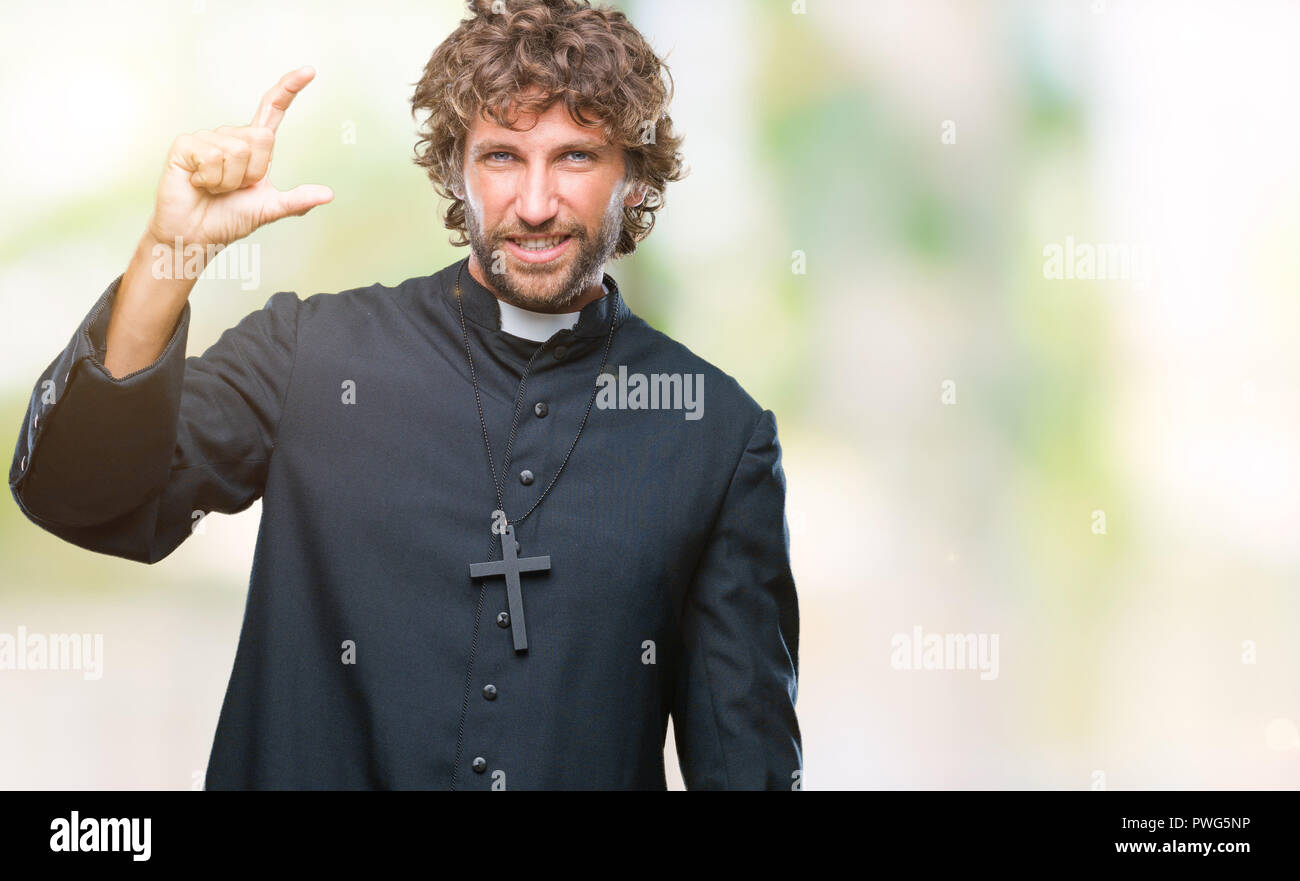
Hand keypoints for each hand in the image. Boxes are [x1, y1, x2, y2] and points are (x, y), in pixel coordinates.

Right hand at [145, 66, 332, 249]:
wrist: (196, 235)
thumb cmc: (229, 219)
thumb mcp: (269, 210)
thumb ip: (297, 201)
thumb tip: (329, 194)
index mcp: (253, 146)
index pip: (273, 110)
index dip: (289, 89)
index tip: (309, 71)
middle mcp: (232, 136)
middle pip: (262, 139)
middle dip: (253, 172)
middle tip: (235, 188)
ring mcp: (207, 138)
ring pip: (237, 150)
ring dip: (229, 180)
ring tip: (214, 187)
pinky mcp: (185, 144)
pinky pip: (212, 155)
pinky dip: (210, 179)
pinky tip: (198, 183)